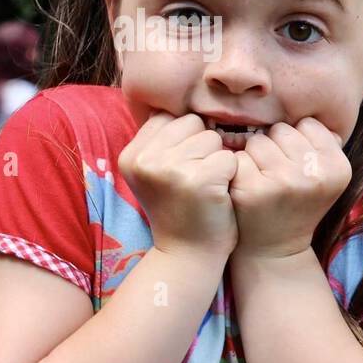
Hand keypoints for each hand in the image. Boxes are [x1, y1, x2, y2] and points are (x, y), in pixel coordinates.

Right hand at [118, 111, 239, 259]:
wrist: (188, 255)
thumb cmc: (181, 210)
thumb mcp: (157, 174)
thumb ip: (164, 141)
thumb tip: (188, 106)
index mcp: (131, 154)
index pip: (170, 118)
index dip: (187, 139)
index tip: (185, 168)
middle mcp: (144, 159)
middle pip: (194, 123)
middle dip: (204, 147)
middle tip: (197, 180)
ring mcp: (169, 169)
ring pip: (213, 138)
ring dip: (219, 160)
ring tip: (207, 188)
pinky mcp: (198, 180)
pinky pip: (229, 158)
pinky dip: (231, 174)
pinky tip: (219, 195)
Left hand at [228, 117, 350, 259]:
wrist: (275, 249)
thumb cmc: (298, 203)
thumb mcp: (325, 176)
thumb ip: (323, 142)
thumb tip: (309, 100)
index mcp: (340, 168)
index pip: (309, 124)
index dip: (298, 141)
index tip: (298, 165)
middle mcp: (315, 175)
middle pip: (282, 129)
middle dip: (275, 146)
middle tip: (278, 175)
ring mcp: (283, 182)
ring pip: (258, 140)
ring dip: (254, 156)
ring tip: (262, 180)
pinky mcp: (252, 189)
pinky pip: (237, 156)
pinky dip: (237, 168)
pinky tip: (245, 187)